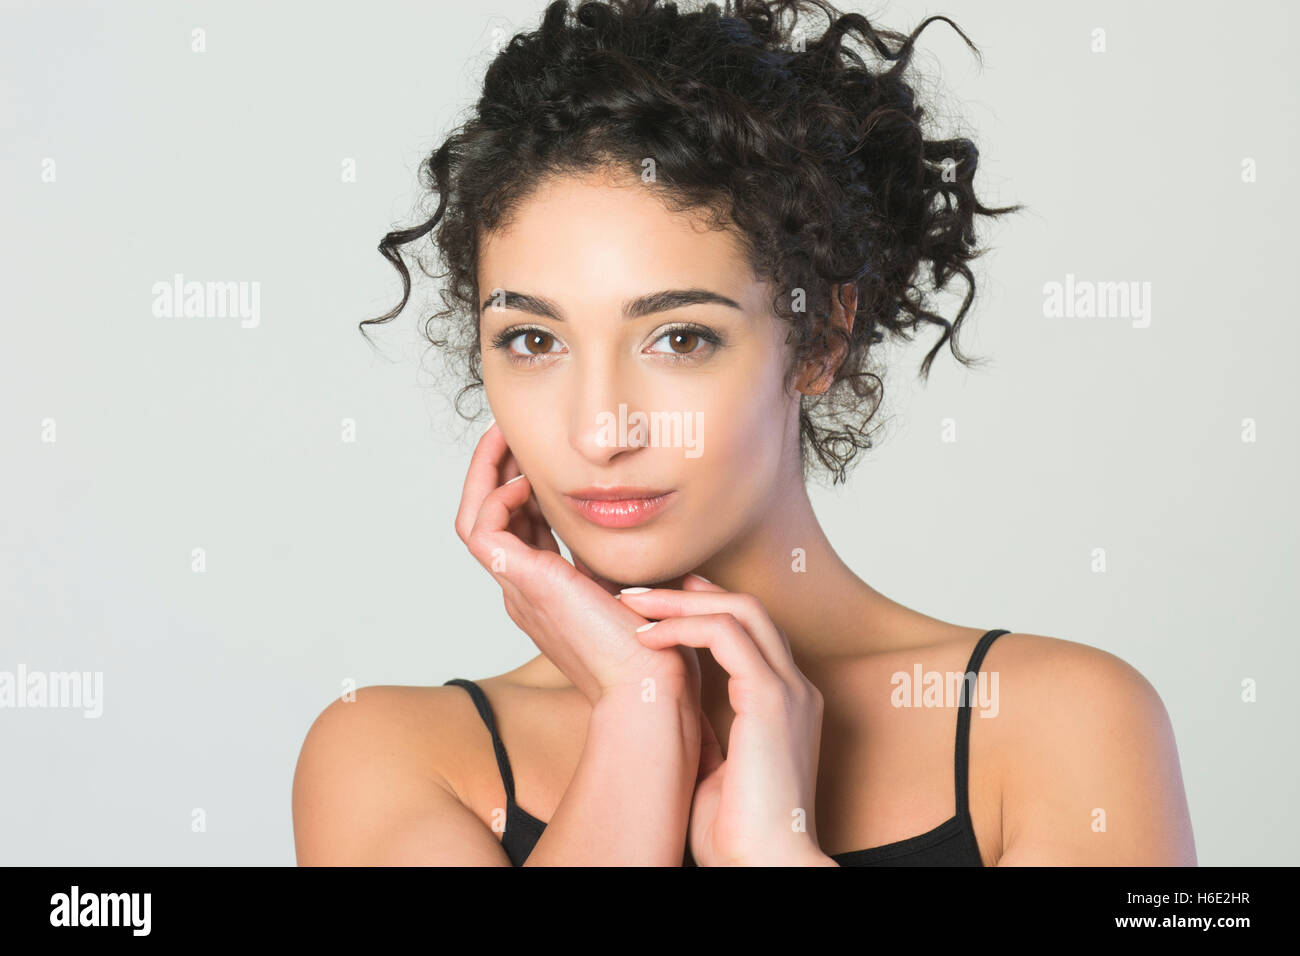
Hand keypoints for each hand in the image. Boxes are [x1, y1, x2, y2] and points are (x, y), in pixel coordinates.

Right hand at [455, 421, 700, 707]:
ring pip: (474, 522)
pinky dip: (494, 499)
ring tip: (503, 438)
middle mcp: (525, 591)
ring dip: (485, 475)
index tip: (541, 457)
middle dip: (498, 472)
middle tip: (510, 434)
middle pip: (490, 520)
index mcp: (549, 594)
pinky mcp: (524, 583)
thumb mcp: (637, 588)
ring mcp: (519, 589)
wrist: (652, 689)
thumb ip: (626, 560)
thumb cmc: (657, 651)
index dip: (525, 489)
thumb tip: (644, 529)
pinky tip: (524, 482)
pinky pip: (482, 531)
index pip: (521, 530)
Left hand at [620, 576, 830, 865]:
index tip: (661, 603)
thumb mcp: (717, 768)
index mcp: (787, 704)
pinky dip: (682, 627)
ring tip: (632, 603)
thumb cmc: (738, 834)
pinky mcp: (772, 700)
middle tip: (638, 591)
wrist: (766, 865)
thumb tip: (676, 708)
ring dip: (680, 602)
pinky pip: (726, 635)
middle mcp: (796, 689)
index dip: (707, 607)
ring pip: (739, 611)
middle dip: (691, 592)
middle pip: (748, 609)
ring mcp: (789, 691)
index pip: (754, 632)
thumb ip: (708, 730)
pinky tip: (645, 638)